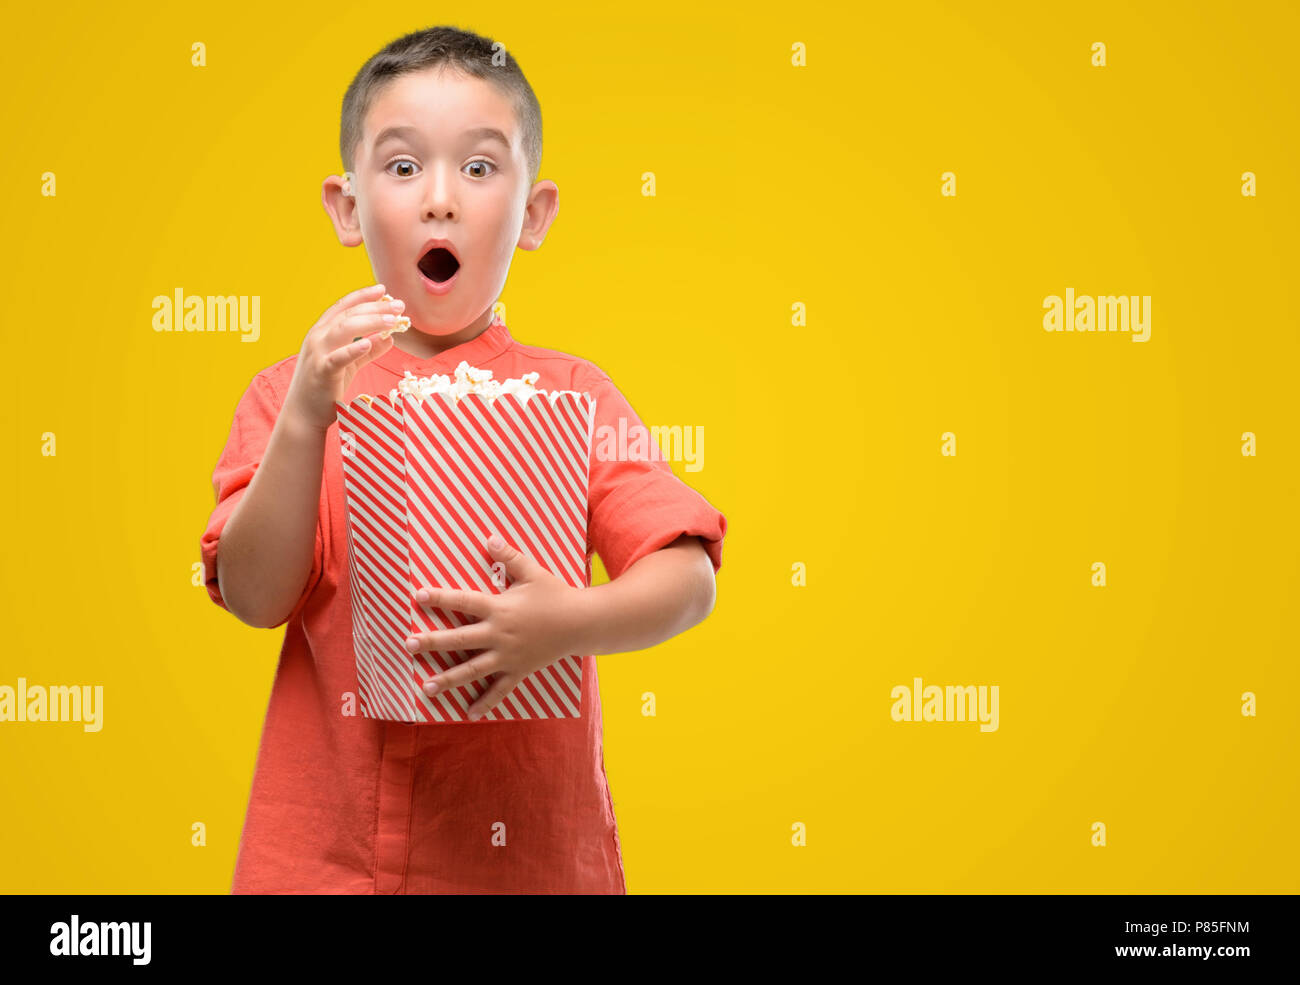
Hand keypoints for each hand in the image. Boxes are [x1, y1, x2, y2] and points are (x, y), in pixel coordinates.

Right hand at [282, 283, 402, 432]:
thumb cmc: (326, 387)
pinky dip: (353, 349)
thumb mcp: (349, 365)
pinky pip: (338, 357)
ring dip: (370, 322)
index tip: (383, 290)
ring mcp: (318, 353)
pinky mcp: (322, 371)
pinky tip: (369, 343)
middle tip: (399, 306)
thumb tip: (389, 340)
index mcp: (322, 332)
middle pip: (349, 314)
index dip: (363, 296)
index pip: (343, 306)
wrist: (304, 413)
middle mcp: (317, 337)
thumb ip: (368, 351)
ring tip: (393, 321)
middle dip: (375, 307)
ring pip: (344, 328)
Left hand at [405, 533, 588, 719]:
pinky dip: (485, 702)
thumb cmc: (556, 594)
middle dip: (432, 642)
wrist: (581, 623)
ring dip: (449, 679)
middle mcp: (500, 634)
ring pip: (473, 669)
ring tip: (427, 688)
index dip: (441, 598)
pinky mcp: (519, 670)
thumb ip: (509, 557)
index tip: (418, 597)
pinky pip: (500, 690)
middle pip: (460, 639)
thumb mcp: (533, 572)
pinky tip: (468, 713)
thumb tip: (489, 538)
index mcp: (500, 608)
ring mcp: (508, 656)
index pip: (464, 602)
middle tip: (408, 645)